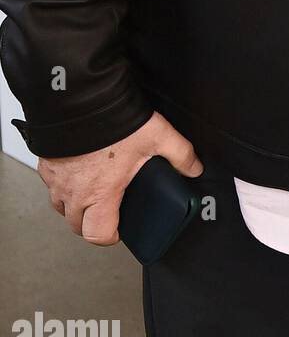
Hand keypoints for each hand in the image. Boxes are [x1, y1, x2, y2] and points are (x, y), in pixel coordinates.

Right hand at [37, 110, 203, 245]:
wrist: (81, 100)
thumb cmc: (114, 121)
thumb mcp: (158, 136)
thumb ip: (180, 155)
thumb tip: (194, 167)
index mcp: (100, 193)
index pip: (97, 234)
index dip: (109, 236)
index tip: (117, 230)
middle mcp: (74, 192)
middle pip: (76, 225)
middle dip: (91, 223)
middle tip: (107, 210)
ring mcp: (56, 179)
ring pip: (60, 206)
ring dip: (75, 205)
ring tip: (92, 191)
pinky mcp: (46, 164)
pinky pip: (51, 184)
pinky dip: (63, 184)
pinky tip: (77, 169)